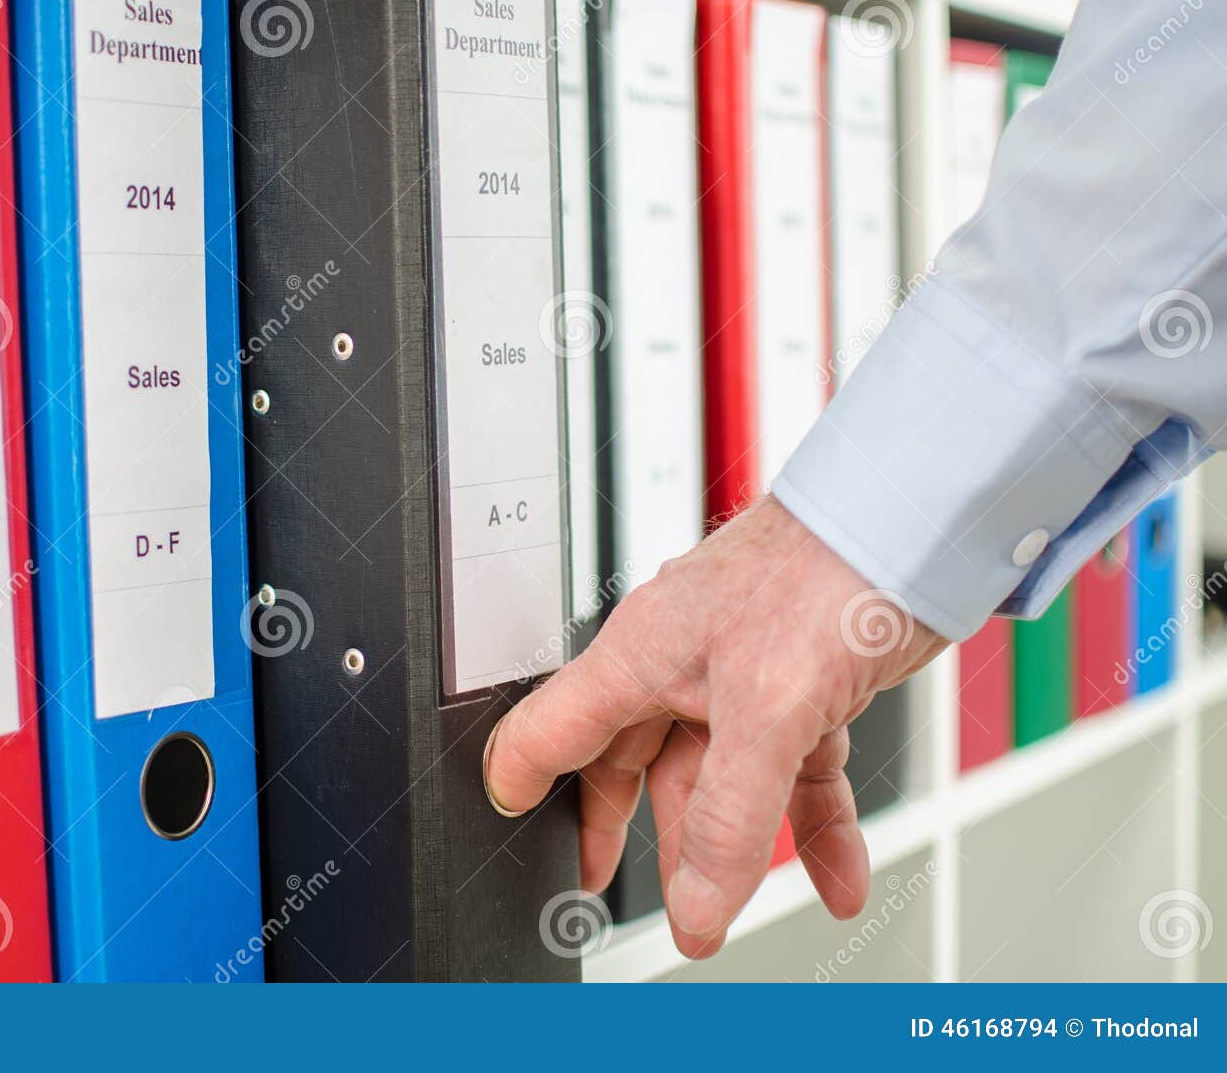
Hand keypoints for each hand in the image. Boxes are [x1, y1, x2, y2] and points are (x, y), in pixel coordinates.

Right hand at [484, 495, 947, 956]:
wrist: (917, 519)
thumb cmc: (829, 566)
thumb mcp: (768, 708)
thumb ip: (730, 816)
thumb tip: (699, 906)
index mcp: (641, 654)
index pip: (552, 729)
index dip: (523, 781)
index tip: (515, 826)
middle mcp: (682, 663)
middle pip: (639, 768)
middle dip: (646, 840)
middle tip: (633, 894)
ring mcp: (744, 674)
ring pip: (723, 779)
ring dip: (737, 849)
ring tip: (733, 911)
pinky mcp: (805, 683)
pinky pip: (795, 771)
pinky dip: (812, 825)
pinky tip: (835, 873)